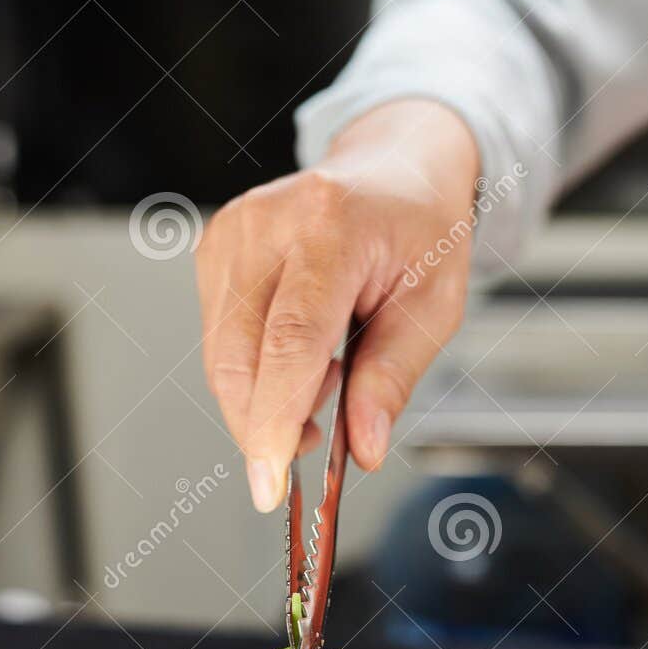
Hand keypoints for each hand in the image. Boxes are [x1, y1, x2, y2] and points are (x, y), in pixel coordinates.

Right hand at [196, 100, 481, 510]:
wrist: (394, 166)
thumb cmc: (420, 230)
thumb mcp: (434, 307)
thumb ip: (393, 378)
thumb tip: (362, 448)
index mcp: (330, 228)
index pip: (289, 342)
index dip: (274, 420)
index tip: (270, 482)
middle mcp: (266, 224)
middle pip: (239, 359)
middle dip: (266, 426)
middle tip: (316, 441)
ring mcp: (231, 235)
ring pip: (222, 360)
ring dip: (265, 399)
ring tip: (328, 377)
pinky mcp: (214, 251)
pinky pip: (221, 343)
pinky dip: (257, 372)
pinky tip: (301, 354)